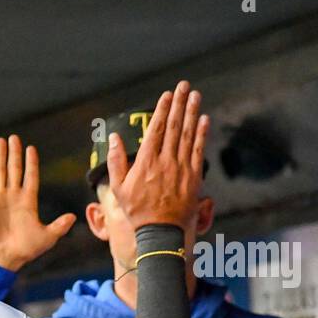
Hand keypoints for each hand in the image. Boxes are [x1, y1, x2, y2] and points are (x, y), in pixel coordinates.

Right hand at [0, 134, 75, 270]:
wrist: (2, 258)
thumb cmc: (24, 250)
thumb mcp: (47, 237)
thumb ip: (59, 226)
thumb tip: (73, 217)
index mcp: (28, 201)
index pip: (31, 176)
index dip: (31, 162)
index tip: (31, 149)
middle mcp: (13, 196)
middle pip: (14, 169)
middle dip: (14, 153)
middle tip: (14, 138)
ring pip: (0, 171)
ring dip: (0, 156)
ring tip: (1, 141)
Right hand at [106, 80, 208, 228]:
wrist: (160, 231)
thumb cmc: (137, 210)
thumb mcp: (118, 187)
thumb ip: (115, 161)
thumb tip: (113, 138)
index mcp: (146, 161)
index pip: (156, 129)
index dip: (162, 110)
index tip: (167, 95)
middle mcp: (165, 160)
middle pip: (174, 126)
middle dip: (179, 103)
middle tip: (184, 86)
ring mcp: (181, 167)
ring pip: (188, 134)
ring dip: (192, 112)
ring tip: (195, 95)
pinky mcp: (194, 176)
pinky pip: (198, 150)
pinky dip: (202, 133)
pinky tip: (204, 119)